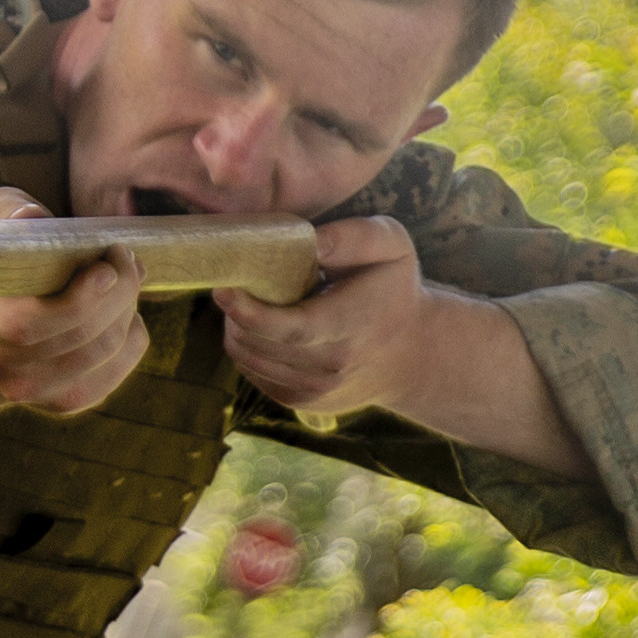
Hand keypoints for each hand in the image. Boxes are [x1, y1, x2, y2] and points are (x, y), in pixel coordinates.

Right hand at [0, 187, 149, 456]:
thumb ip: (7, 214)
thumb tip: (31, 216)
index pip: (27, 325)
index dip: (77, 301)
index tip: (105, 267)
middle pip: (79, 336)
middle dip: (118, 293)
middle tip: (123, 257)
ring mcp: (28, 390)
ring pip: (103, 352)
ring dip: (128, 310)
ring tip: (124, 278)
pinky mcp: (60, 401)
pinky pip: (115, 371)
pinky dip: (133, 339)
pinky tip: (125, 314)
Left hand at [218, 216, 589, 474]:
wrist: (414, 352)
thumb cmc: (394, 288)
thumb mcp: (391, 246)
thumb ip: (352, 236)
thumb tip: (309, 242)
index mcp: (350, 327)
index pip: (288, 329)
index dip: (247, 311)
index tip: (222, 287)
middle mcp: (331, 367)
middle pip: (257, 343)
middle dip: (233, 312)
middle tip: (235, 281)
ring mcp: (314, 390)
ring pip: (247, 358)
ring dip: (236, 327)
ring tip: (252, 300)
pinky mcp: (301, 402)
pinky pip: (252, 370)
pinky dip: (246, 346)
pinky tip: (264, 325)